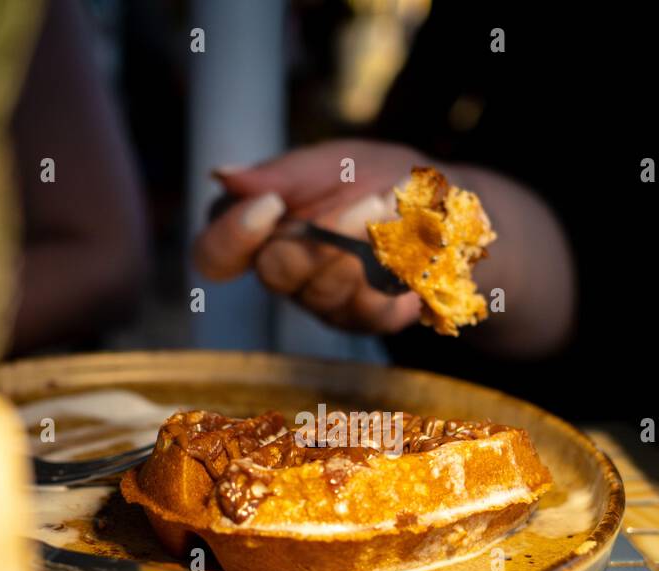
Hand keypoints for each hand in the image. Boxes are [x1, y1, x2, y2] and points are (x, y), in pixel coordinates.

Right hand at [193, 140, 425, 333]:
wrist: (442, 203)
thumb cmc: (372, 177)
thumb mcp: (330, 162)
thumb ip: (282, 175)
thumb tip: (222, 174)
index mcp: (258, 229)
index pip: (216, 255)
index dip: (234, 236)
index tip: (272, 204)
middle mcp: (283, 272)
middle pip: (276, 274)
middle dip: (323, 235)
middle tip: (368, 202)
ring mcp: (322, 301)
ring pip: (327, 290)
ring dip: (368, 245)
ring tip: (398, 208)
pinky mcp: (363, 320)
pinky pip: (370, 305)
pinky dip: (396, 265)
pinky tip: (412, 239)